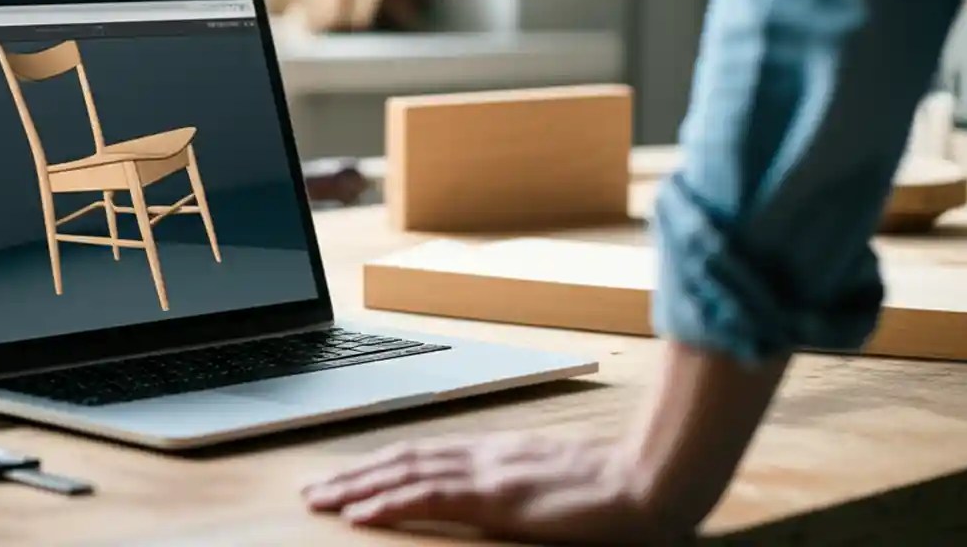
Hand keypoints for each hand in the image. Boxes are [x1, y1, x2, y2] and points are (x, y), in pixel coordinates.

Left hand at [302, 432, 678, 544]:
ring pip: (404, 474)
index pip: (425, 455)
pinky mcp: (497, 497)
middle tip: (314, 489)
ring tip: (321, 499)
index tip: (352, 475)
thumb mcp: (558, 483)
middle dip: (356, 474)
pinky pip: (428, 498)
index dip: (383, 464)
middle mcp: (485, 455)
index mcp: (498, 453)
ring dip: (358, 487)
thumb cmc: (618, 490)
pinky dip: (388, 502)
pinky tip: (358, 513)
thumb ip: (523, 486)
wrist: (653, 482)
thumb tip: (503, 498)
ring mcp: (489, 473)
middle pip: (404, 459)